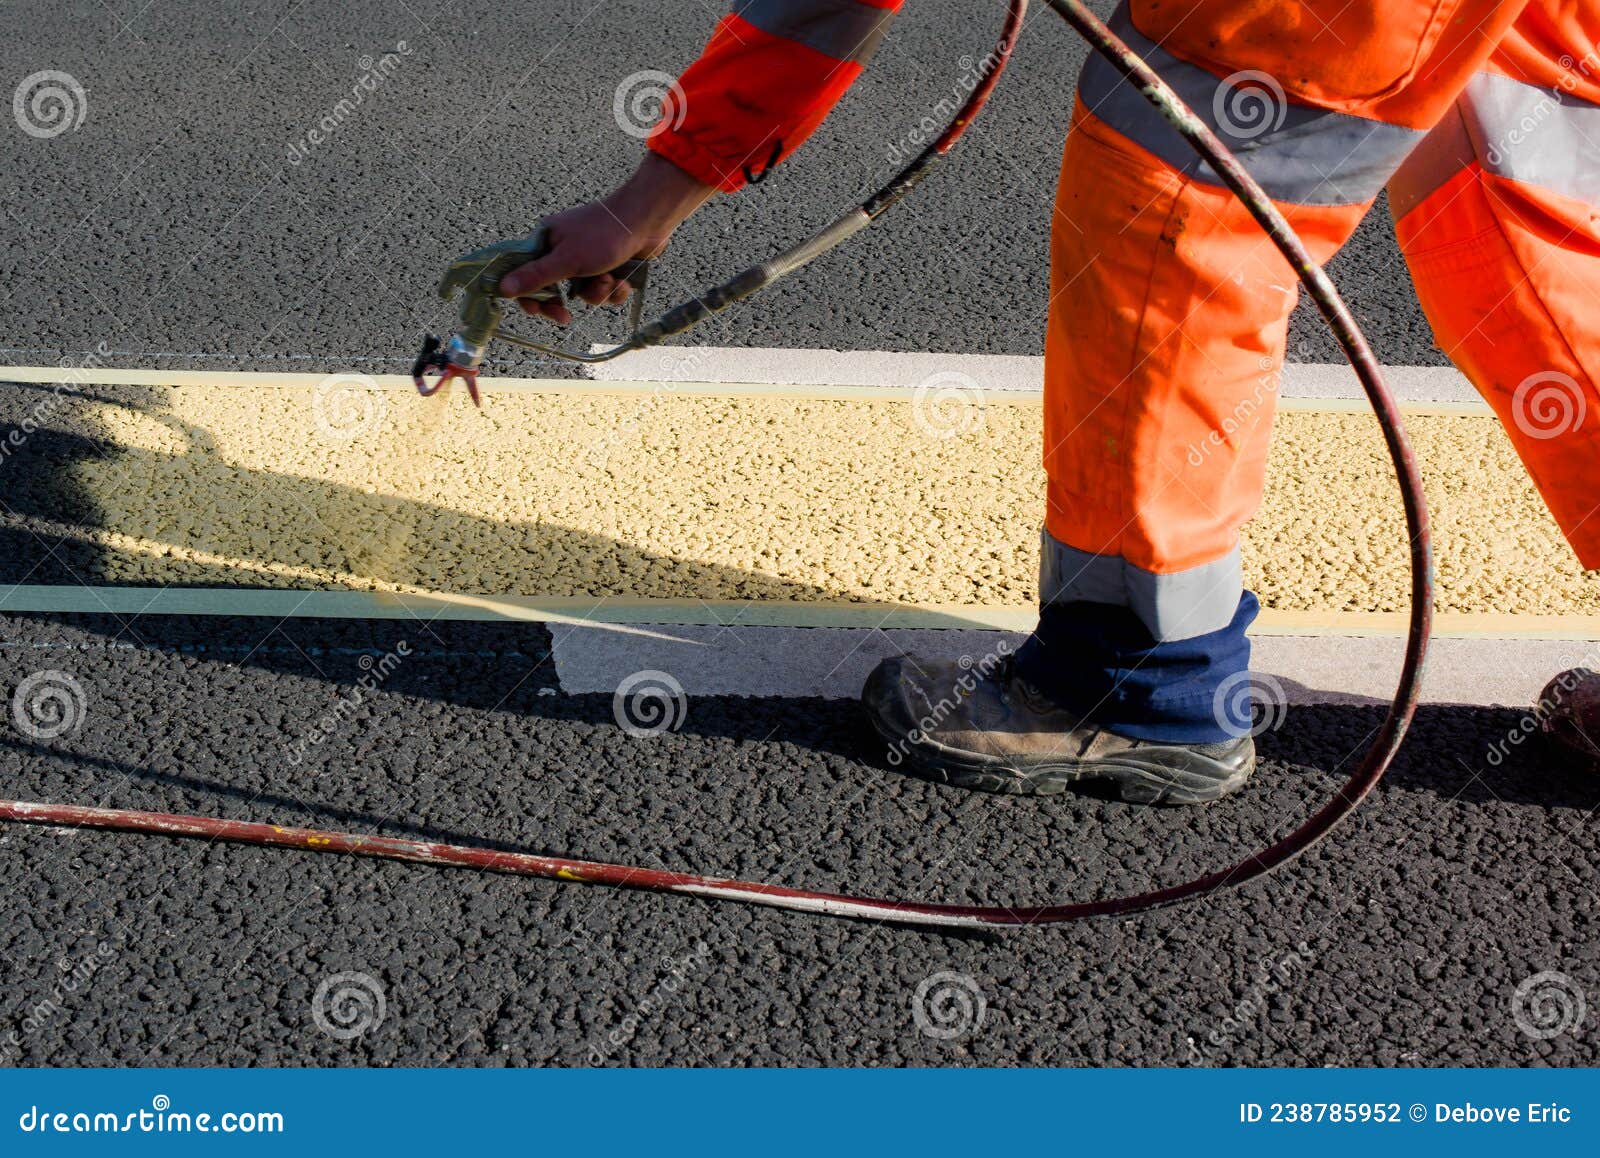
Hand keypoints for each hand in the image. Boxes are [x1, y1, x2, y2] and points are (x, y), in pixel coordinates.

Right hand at [499, 154, 714, 323]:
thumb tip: (502, 289)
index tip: (536, 312)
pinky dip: (614, 289)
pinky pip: (603, 290)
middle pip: (552, 289)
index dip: (528, 296)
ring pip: (583, 293)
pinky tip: (622, 280)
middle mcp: (563, 250)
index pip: (524, 274)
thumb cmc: (604, 234)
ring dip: (597, 293)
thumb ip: (535, 276)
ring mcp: (586, 259)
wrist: (647, 222)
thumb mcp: (566, 260)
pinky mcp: (607, 266)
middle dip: (563, 302)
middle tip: (565, 317)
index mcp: (545, 242)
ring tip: (608, 279)